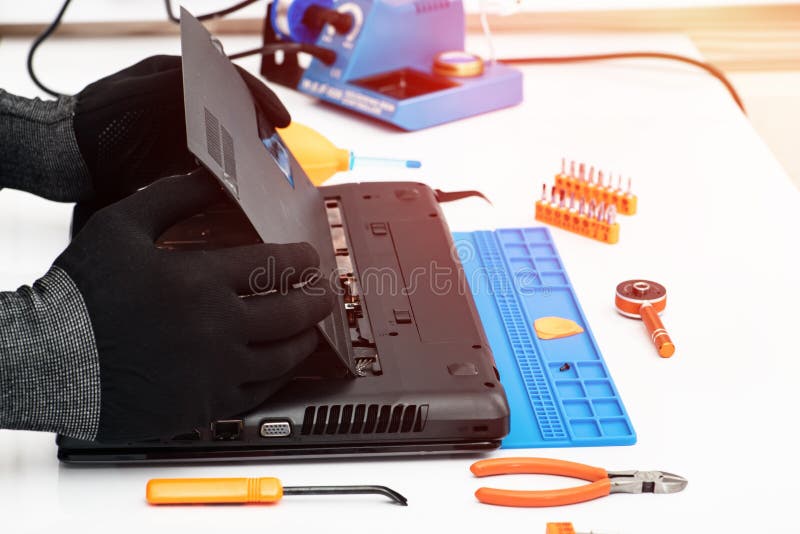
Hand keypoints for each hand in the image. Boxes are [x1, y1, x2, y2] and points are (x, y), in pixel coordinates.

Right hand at [55, 169, 331, 440]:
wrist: (49, 358)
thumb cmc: (80, 294)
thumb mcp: (122, 225)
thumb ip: (173, 197)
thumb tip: (209, 178)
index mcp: (200, 280)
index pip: (272, 266)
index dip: (300, 260)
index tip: (308, 259)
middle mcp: (216, 328)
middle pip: (290, 313)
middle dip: (317, 299)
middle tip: (325, 293)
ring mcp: (213, 372)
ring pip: (282, 357)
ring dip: (304, 339)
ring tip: (311, 329)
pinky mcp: (203, 406)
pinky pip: (257, 393)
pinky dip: (276, 377)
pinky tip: (279, 366)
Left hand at [73, 55, 289, 208]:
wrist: (67, 154)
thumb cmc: (98, 118)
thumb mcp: (139, 93)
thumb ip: (176, 84)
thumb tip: (216, 75)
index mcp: (177, 78)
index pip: (230, 81)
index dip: (260, 98)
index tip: (281, 121)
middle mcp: (184, 102)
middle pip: (235, 111)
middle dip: (261, 129)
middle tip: (281, 152)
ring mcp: (182, 131)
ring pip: (229, 138)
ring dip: (250, 154)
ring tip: (271, 172)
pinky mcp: (177, 158)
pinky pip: (213, 163)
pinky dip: (230, 174)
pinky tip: (244, 188)